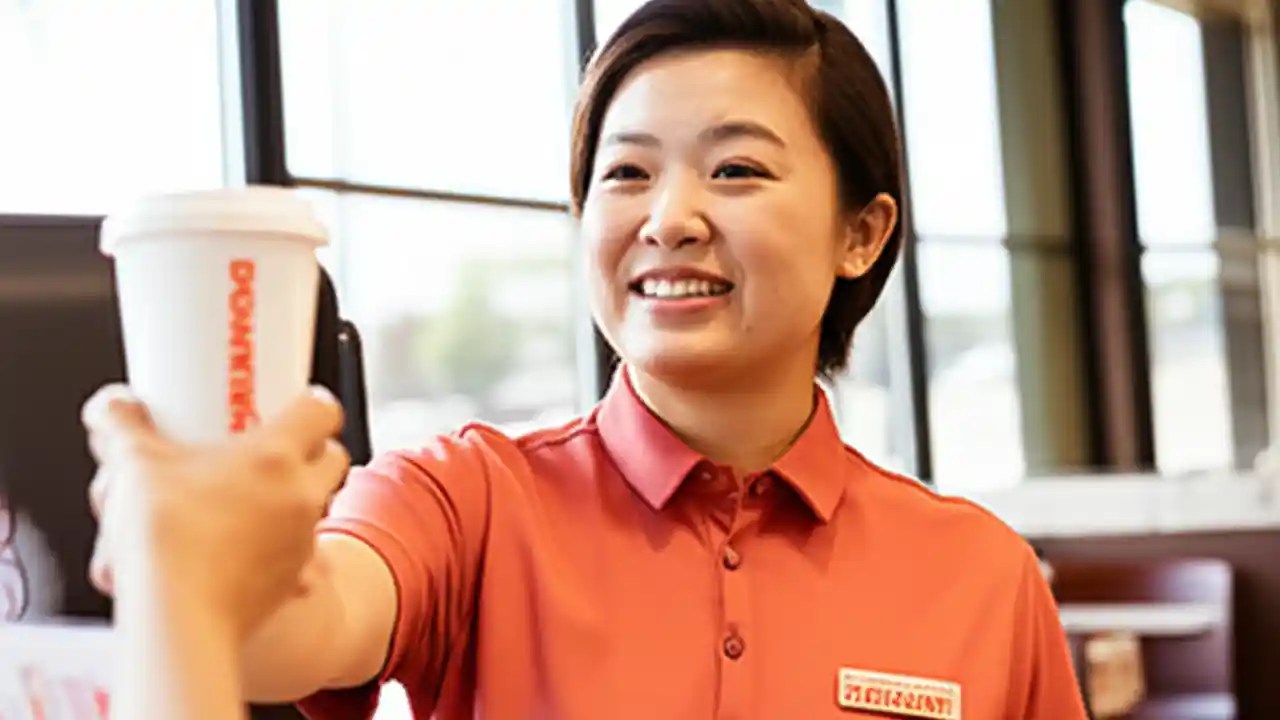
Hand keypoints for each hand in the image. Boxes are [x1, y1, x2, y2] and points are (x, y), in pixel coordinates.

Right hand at [83, 385, 349, 639]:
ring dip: (296, 500)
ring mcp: (303, 540)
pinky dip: (283, 550)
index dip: (312, 403)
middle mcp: (302, 495)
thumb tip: (114, 406)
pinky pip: (304, 557)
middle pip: (333, 459)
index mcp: (276, 455)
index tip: (295, 402)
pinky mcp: (294, 581)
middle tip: (274, 452)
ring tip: (253, 502)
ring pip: (319, 508)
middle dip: (311, 451)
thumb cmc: (165, 536)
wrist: (177, 616)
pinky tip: (247, 551)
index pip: (322, 411)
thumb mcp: (134, 464)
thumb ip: (123, 427)